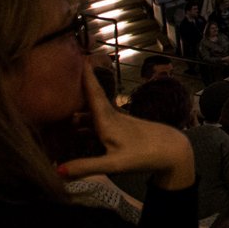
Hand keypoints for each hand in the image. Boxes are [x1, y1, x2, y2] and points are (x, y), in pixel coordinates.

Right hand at [59, 60, 194, 189]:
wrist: (172, 151)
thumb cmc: (143, 154)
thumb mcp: (114, 164)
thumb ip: (86, 166)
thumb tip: (56, 170)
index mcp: (107, 120)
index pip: (93, 93)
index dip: (85, 76)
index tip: (77, 56)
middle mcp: (111, 117)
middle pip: (90, 100)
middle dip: (76, 90)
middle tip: (58, 78)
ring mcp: (117, 122)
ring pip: (93, 112)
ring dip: (78, 108)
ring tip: (58, 107)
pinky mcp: (121, 130)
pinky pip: (98, 122)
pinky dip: (85, 122)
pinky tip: (76, 127)